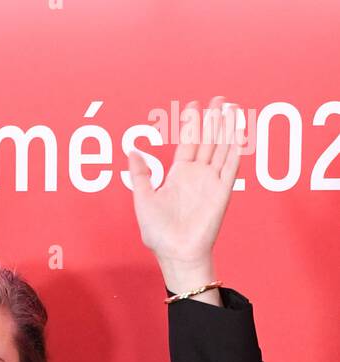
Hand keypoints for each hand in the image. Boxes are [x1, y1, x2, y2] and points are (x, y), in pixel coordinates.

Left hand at [127, 95, 243, 273]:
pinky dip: (234, 149)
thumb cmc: (158, 233)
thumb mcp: (143, 199)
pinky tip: (237, 132)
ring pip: (221, 148)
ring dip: (226, 129)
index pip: (188, 142)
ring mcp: (211, 182)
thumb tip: (132, 150)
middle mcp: (197, 175)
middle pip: (208, 140)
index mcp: (179, 175)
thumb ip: (140, 174)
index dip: (192, 123)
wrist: (176, 253)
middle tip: (219, 99)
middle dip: (213, 120)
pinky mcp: (222, 192)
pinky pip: (230, 166)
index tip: (194, 105)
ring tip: (230, 108)